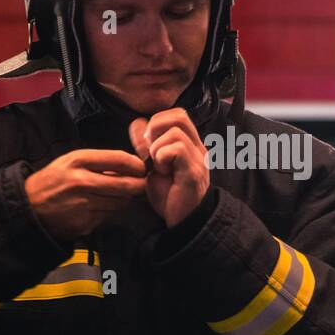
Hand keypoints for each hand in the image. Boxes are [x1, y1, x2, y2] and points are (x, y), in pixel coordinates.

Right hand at [24, 148, 146, 240]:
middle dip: (138, 185)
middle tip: (139, 184)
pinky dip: (107, 212)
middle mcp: (82, 183)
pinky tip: (96, 207)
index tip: (141, 168)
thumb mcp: (71, 160)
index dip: (137, 165)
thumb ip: (99, 160)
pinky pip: (107, 216)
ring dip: (123, 199)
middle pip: (126, 186)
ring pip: (120, 203)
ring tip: (112, 194)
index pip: (120, 160)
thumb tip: (132, 165)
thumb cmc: (53, 181)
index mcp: (78, 161)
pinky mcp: (84, 224)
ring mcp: (83, 206)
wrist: (28, 207)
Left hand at [128, 108, 209, 226]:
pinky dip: (162, 158)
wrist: (180, 220)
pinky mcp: (194, 171)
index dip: (158, 122)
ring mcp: (198, 159)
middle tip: (150, 151)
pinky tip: (163, 173)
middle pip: (178, 116)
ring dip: (157, 149)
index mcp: (189, 144)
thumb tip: (137, 123)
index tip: (148, 143)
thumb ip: (145, 145)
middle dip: (156, 129)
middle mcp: (197, 148)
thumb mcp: (152, 166)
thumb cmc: (168, 195)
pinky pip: (177, 149)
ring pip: (175, 133)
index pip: (177, 114)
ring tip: (158, 167)